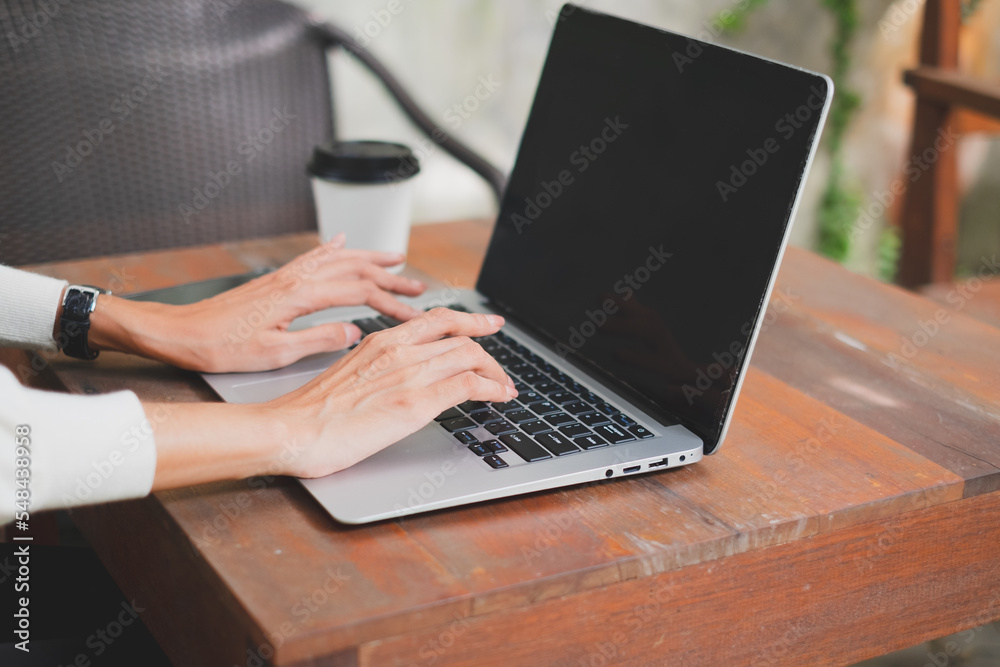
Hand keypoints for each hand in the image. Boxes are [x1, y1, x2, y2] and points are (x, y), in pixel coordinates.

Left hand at [89, 235, 428, 371]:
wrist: (179, 332)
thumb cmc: (220, 346)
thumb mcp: (274, 353)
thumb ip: (318, 339)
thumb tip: (354, 331)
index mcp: (299, 296)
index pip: (359, 293)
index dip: (392, 302)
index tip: (415, 315)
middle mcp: (294, 279)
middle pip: (354, 270)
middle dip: (390, 278)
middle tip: (419, 287)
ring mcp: (284, 276)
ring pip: (336, 259)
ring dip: (369, 258)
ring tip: (395, 258)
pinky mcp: (274, 280)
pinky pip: (312, 257)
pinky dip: (333, 249)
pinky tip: (341, 242)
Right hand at [149, 308, 516, 488]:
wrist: (290, 429)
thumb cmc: (309, 413)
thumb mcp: (349, 375)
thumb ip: (375, 368)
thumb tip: (392, 378)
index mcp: (381, 340)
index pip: (437, 320)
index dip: (468, 321)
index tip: (485, 324)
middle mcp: (399, 349)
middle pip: (460, 336)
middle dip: (488, 348)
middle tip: (501, 361)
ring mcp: (409, 374)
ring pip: (470, 356)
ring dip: (496, 372)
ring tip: (505, 387)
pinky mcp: (416, 402)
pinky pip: (469, 384)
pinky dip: (493, 388)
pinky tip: (501, 397)